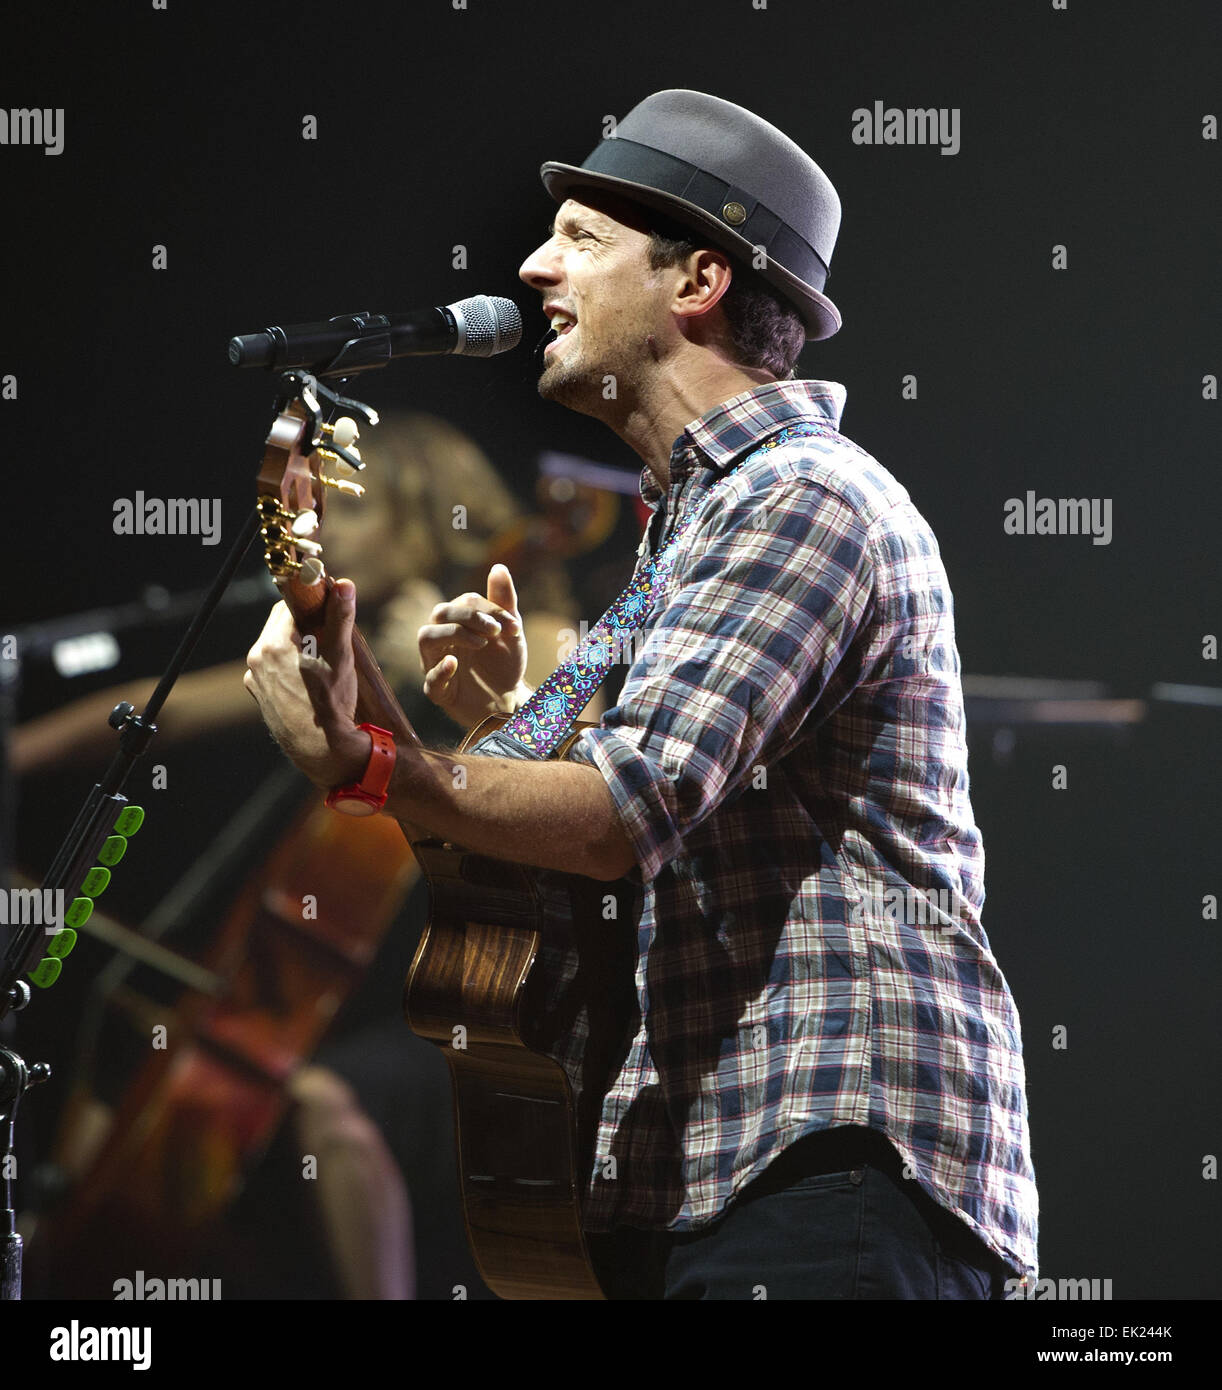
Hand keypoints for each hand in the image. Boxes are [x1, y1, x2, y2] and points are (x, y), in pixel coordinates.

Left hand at [244, 579, 369, 788]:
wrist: (322, 750)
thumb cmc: (332, 704)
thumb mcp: (341, 656)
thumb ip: (339, 618)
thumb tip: (343, 585)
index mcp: (273, 643)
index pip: (289, 605)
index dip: (311, 604)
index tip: (327, 608)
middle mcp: (257, 658)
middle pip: (281, 625)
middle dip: (304, 625)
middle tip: (329, 635)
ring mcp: (255, 679)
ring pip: (277, 647)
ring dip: (297, 646)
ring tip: (321, 661)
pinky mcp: (260, 695)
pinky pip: (273, 670)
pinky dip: (288, 668)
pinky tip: (308, 680)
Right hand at [418, 564, 527, 729]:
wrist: (509, 700)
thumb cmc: (504, 663)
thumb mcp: (510, 632)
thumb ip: (504, 601)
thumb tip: (499, 566)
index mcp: (459, 621)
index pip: (465, 602)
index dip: (490, 610)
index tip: (513, 626)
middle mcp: (443, 639)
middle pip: (441, 614)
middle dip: (469, 617)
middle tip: (495, 631)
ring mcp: (437, 663)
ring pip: (426, 638)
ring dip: (453, 635)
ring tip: (480, 643)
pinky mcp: (440, 691)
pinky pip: (430, 679)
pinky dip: (440, 670)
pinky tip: (455, 663)